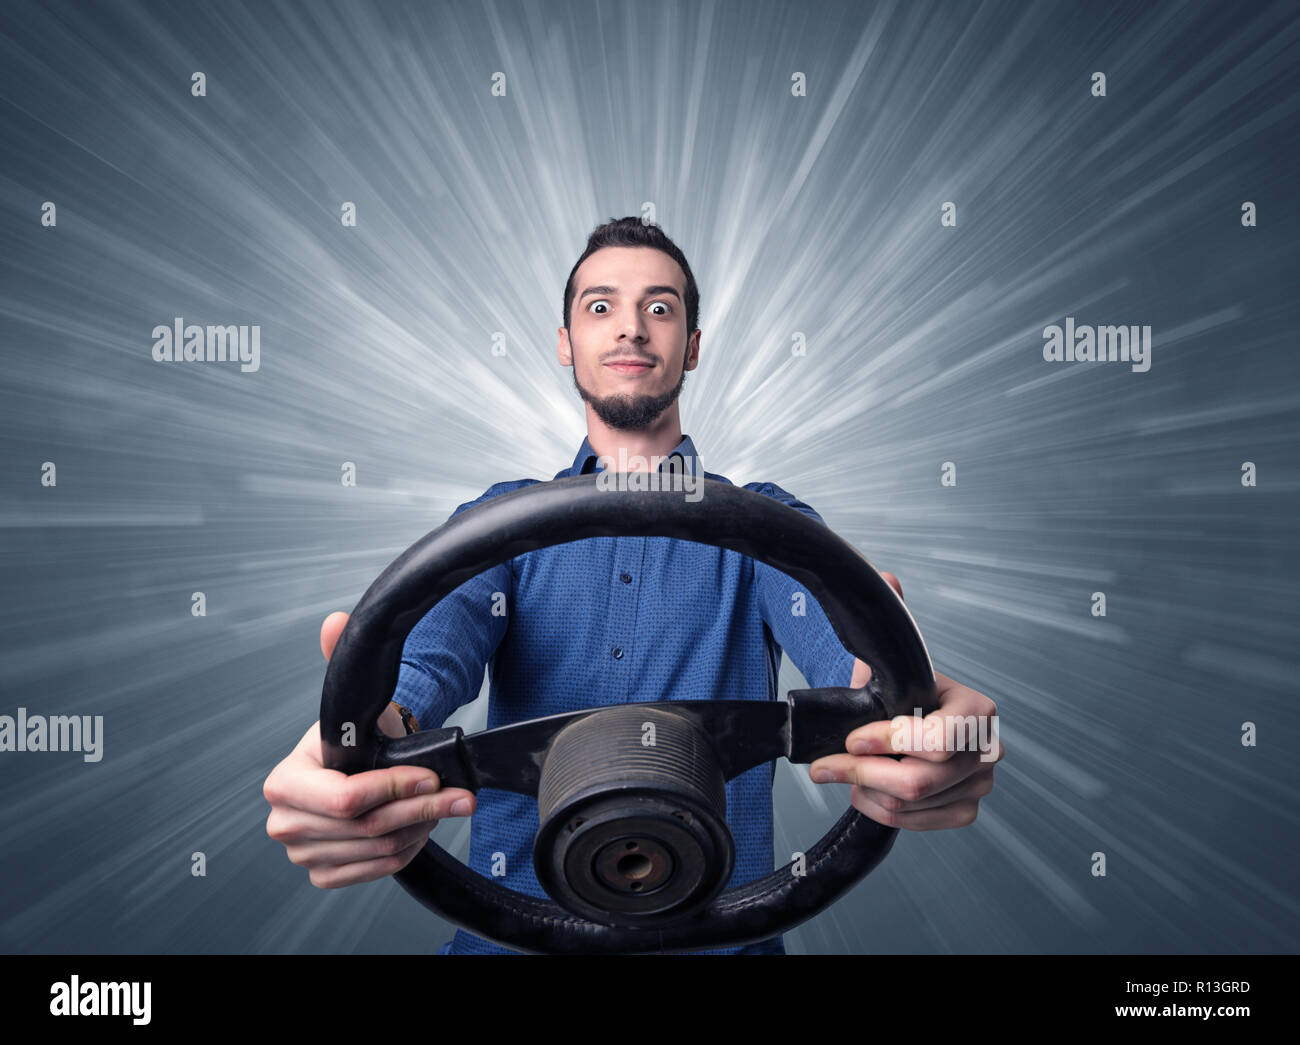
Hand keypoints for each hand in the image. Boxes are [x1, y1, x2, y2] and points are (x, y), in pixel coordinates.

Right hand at [262, 612, 476, 887]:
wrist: (360, 766)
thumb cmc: (356, 736)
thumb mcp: (353, 698)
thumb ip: (340, 657)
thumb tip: (334, 621)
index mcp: (283, 783)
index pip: (345, 799)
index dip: (395, 787)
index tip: (431, 773)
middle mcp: (285, 823)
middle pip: (367, 828)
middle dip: (421, 808)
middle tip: (457, 794)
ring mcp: (303, 853)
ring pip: (380, 850)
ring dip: (420, 828)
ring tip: (441, 805)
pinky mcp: (326, 873)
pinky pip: (378, 870)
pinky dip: (409, 849)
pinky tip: (421, 825)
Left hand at [808, 572, 1001, 830]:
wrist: (905, 721)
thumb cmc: (898, 691)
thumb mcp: (890, 658)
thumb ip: (891, 618)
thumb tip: (886, 578)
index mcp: (976, 708)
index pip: (937, 740)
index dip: (886, 741)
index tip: (850, 737)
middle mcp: (987, 748)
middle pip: (920, 779)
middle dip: (863, 772)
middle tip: (826, 763)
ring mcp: (979, 784)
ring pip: (910, 803)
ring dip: (866, 790)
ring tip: (847, 771)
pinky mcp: (963, 810)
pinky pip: (915, 823)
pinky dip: (881, 809)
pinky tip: (867, 789)